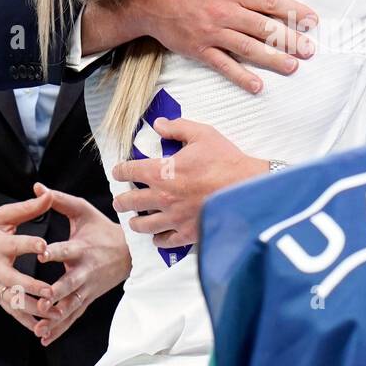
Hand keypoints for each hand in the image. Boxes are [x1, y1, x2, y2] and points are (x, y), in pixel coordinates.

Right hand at [0, 192, 54, 333]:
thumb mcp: (0, 217)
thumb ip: (27, 209)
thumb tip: (50, 194)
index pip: (16, 245)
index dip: (30, 245)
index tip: (45, 247)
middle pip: (15, 281)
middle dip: (33, 288)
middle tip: (52, 292)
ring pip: (15, 302)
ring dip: (34, 310)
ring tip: (55, 315)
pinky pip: (12, 313)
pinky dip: (26, 323)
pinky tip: (43, 330)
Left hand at [29, 183, 131, 346]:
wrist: (129, 252)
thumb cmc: (101, 228)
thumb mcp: (82, 210)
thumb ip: (58, 200)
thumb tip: (37, 186)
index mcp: (82, 248)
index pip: (67, 249)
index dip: (55, 251)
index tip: (41, 253)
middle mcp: (85, 271)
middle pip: (69, 284)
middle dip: (55, 292)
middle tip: (40, 298)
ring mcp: (87, 288)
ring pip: (70, 305)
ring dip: (55, 316)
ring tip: (39, 324)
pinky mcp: (87, 300)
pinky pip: (73, 316)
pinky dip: (59, 328)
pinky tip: (44, 338)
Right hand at [104, 0, 318, 93]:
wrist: (153, 1)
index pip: (270, 1)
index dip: (293, 10)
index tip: (311, 20)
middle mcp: (225, 12)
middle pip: (263, 27)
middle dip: (288, 39)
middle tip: (309, 49)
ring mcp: (213, 33)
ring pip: (247, 48)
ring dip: (272, 59)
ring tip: (292, 67)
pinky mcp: (201, 50)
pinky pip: (224, 65)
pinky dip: (241, 76)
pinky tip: (257, 86)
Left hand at [111, 118, 266, 247]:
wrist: (247, 188)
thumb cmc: (226, 161)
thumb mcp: (202, 134)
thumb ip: (177, 127)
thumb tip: (159, 124)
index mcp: (161, 172)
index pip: (129, 172)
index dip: (120, 171)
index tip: (118, 172)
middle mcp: (162, 197)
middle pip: (129, 202)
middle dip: (121, 200)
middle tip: (120, 201)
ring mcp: (174, 218)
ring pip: (143, 225)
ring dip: (135, 222)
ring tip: (135, 220)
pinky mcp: (188, 233)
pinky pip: (165, 241)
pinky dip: (158, 239)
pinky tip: (158, 236)